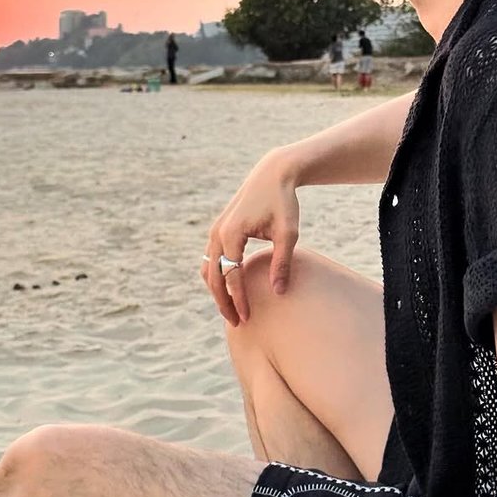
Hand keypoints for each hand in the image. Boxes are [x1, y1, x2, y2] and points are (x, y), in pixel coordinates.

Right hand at [200, 149, 300, 326]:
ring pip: (208, 268)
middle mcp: (218, 232)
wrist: (273, 174)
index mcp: (232, 233)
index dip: (238, 299)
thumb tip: (278, 292)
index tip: (247, 317)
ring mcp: (215, 229)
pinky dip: (217, 276)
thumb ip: (282, 263)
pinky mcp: (219, 228)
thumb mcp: (288, 233)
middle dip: (223, 301)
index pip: (231, 275)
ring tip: (232, 309)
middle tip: (237, 323)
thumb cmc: (283, 202)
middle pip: (213, 276)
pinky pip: (211, 258)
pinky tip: (232, 288)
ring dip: (217, 290)